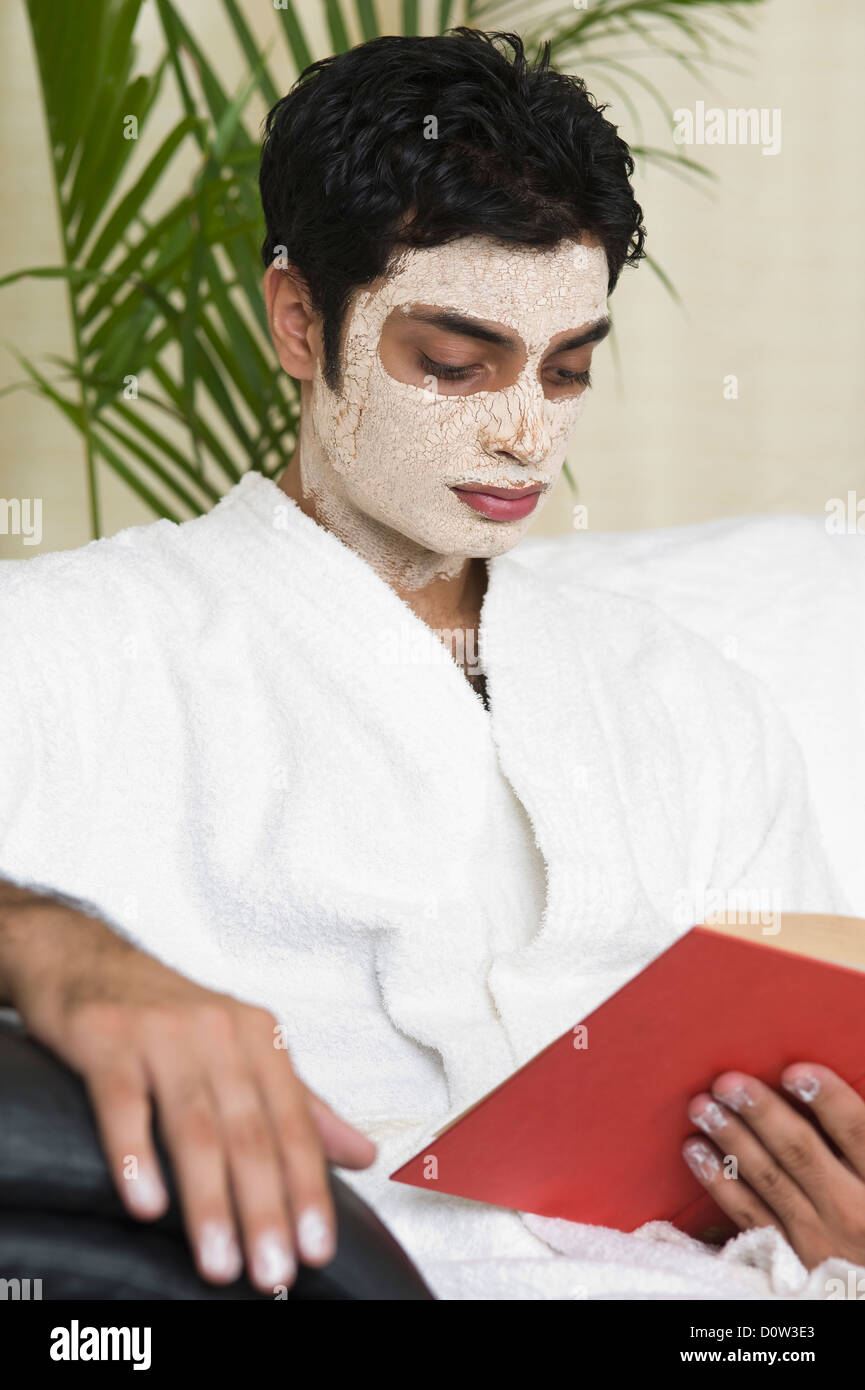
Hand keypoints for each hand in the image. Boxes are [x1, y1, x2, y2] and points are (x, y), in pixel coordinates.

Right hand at [10, 906, 376, 1292]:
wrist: (89, 962)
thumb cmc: (173, 1020)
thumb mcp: (245, 1053)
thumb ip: (303, 1108)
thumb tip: (366, 1154)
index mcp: (260, 1038)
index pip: (295, 1125)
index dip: (308, 1189)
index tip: (316, 1250)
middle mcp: (219, 1033)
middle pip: (249, 1132)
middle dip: (264, 1208)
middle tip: (272, 1272)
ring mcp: (162, 1034)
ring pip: (194, 1127)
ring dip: (208, 1201)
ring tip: (218, 1261)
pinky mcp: (107, 1040)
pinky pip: (123, 1103)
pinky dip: (136, 1155)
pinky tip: (146, 1204)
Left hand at [683, 1064, 864, 1269]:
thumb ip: (860, 1138)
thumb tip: (826, 1088)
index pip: (857, 1131)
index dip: (828, 1100)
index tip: (795, 1072)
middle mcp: (851, 1208)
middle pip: (801, 1152)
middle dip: (761, 1114)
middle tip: (728, 1083)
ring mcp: (817, 1233)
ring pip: (768, 1178)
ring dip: (730, 1138)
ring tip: (702, 1107)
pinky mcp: (787, 1253)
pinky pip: (748, 1213)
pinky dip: (718, 1181)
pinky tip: (695, 1150)